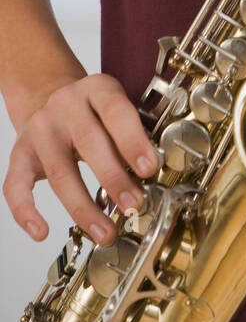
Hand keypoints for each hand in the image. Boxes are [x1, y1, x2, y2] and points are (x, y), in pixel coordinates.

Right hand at [3, 73, 159, 245]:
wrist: (47, 94)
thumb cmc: (93, 110)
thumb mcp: (116, 107)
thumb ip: (132, 132)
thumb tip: (153, 174)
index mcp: (97, 89)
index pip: (116, 111)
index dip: (133, 141)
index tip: (149, 169)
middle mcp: (65, 105)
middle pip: (88, 142)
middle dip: (113, 178)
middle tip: (133, 206)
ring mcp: (40, 129)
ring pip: (59, 171)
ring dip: (83, 207)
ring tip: (105, 232)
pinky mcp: (19, 152)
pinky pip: (16, 185)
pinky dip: (26, 212)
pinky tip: (41, 232)